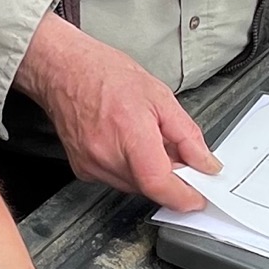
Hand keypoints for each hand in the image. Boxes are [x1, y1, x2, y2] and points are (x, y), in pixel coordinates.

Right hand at [14, 11, 220, 211]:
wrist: (64, 71)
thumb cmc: (104, 74)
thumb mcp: (159, 96)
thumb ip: (186, 135)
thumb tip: (204, 162)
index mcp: (129, 133)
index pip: (159, 183)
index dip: (184, 196)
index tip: (198, 197)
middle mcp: (106, 155)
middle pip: (150, 187)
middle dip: (170, 177)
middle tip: (177, 153)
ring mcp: (91, 166)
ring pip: (135, 187)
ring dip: (150, 173)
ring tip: (147, 139)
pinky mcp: (83, 170)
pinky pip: (117, 180)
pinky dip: (131, 169)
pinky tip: (127, 144)